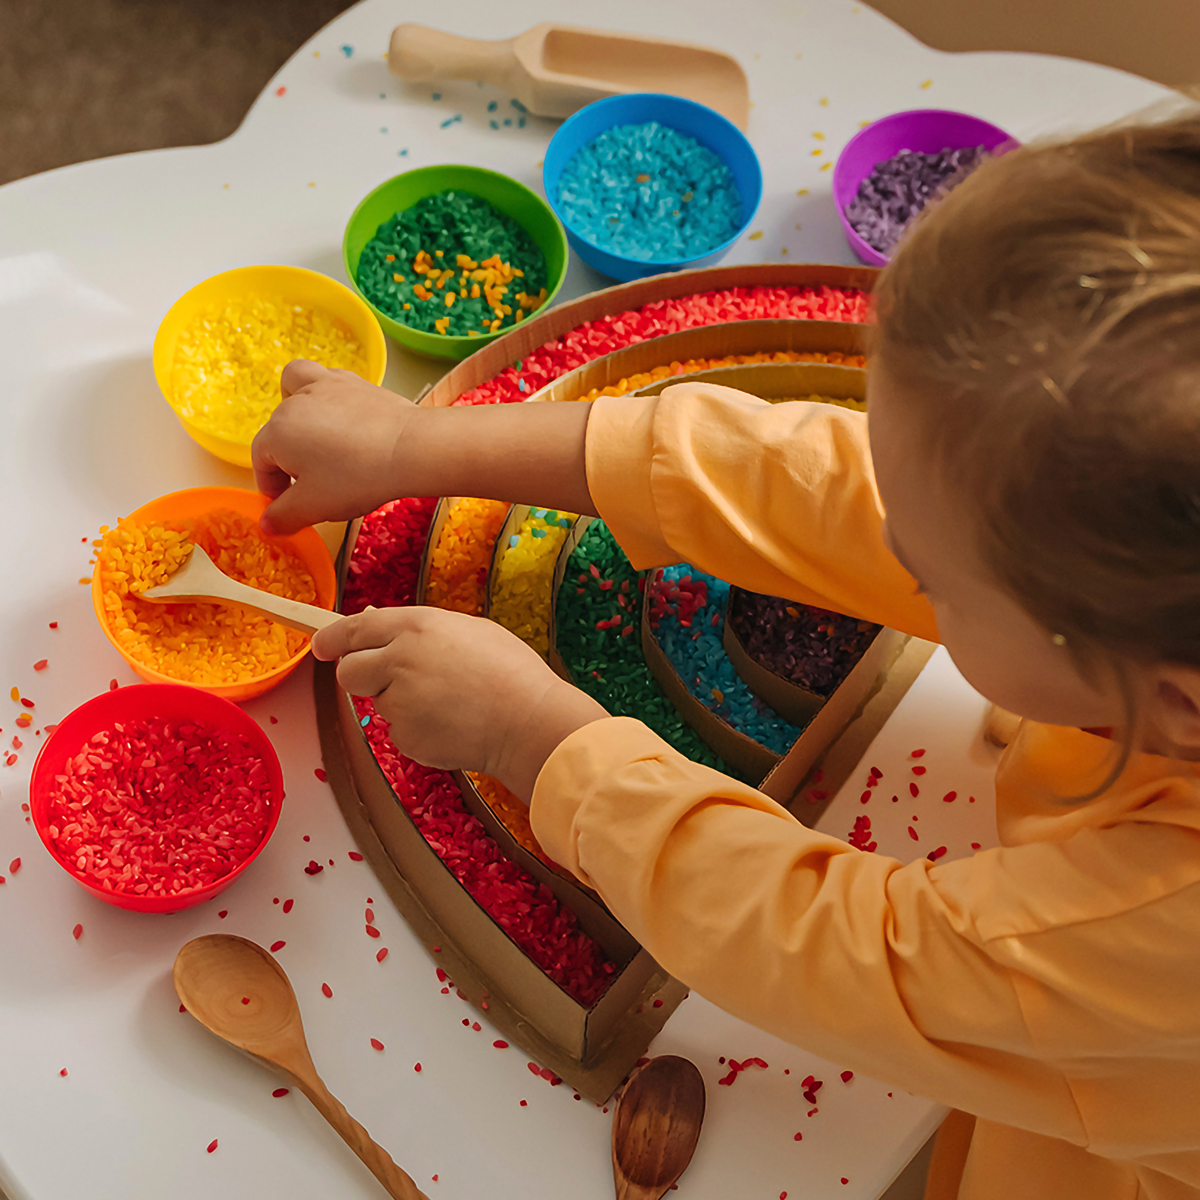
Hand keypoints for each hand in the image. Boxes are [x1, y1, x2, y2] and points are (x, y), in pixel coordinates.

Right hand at [252, 361, 417, 534]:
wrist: (409, 449)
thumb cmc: (358, 476)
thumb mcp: (313, 507)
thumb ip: (283, 516)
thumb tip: (268, 523)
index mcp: (278, 432)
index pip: (261, 461)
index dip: (271, 487)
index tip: (286, 505)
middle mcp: (297, 402)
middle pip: (279, 430)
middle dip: (287, 457)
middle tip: (309, 484)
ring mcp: (327, 387)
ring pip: (297, 387)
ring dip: (297, 408)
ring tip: (314, 435)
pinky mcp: (357, 383)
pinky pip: (331, 382)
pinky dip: (330, 398)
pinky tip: (345, 420)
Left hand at [312, 607, 607, 799]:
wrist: (529, 720)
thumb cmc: (510, 672)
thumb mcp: (468, 631)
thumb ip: (421, 630)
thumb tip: (385, 626)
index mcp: (416, 627)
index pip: (356, 628)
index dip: (334, 638)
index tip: (321, 644)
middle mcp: (399, 660)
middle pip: (349, 671)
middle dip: (361, 676)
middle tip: (389, 681)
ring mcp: (399, 701)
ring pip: (377, 703)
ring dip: (398, 704)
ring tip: (446, 702)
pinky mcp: (405, 735)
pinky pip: (399, 731)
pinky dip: (418, 729)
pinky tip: (451, 723)